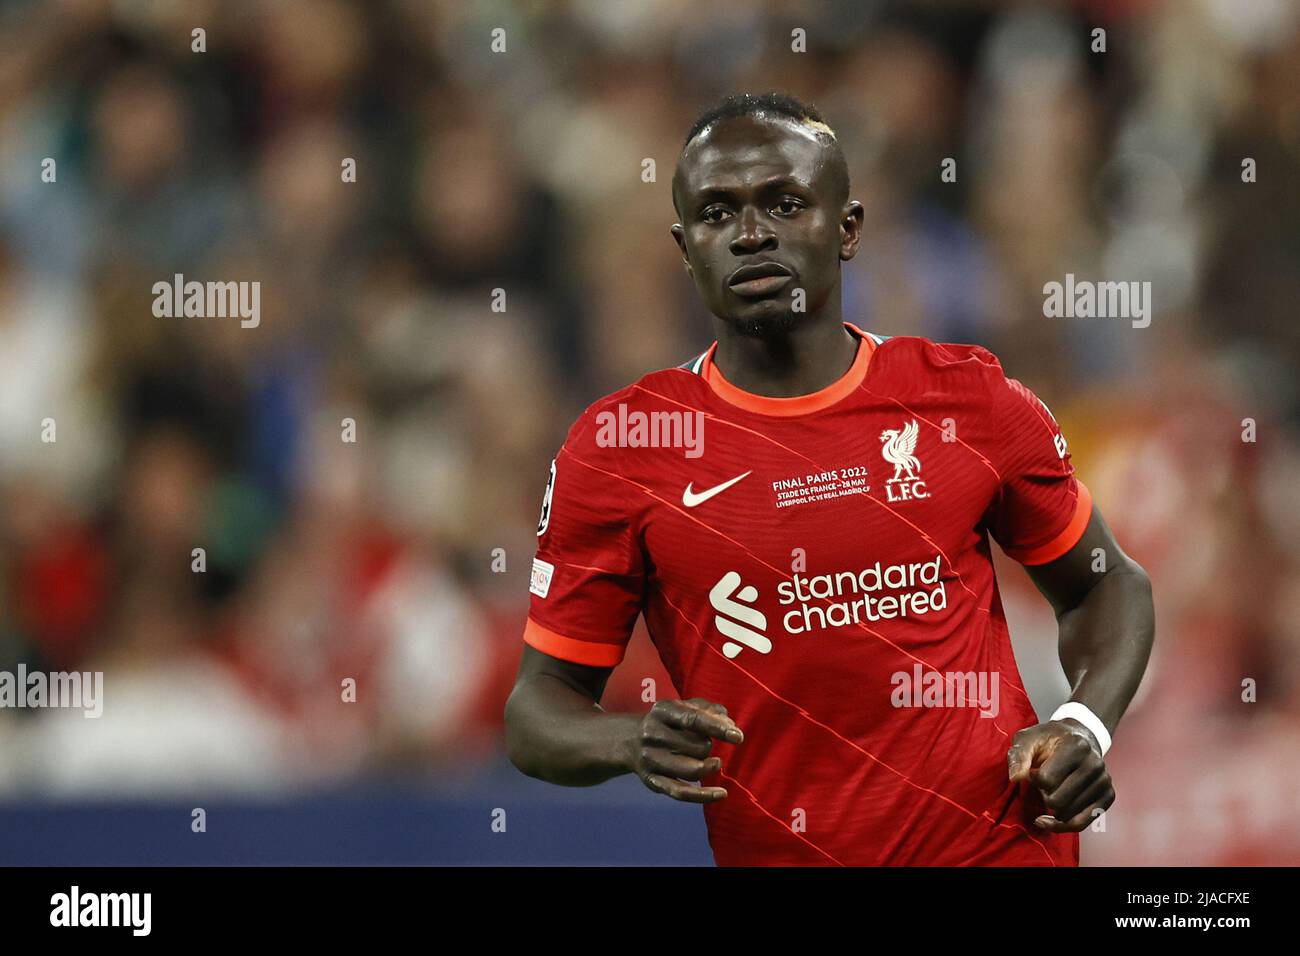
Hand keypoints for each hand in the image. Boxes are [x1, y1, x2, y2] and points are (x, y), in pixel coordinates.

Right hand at [627, 698, 742, 802]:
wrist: (630, 740)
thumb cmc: (668, 722)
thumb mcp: (684, 707)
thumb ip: (709, 711)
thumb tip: (729, 725)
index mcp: (662, 711)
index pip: (693, 719)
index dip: (717, 728)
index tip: (738, 737)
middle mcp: (653, 734)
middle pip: (698, 747)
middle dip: (709, 746)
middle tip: (702, 744)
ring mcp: (651, 759)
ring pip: (693, 770)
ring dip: (709, 766)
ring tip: (713, 762)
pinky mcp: (652, 780)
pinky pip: (681, 793)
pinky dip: (704, 795)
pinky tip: (721, 794)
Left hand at [1007, 718, 1113, 831]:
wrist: (1079, 737)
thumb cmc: (1049, 739)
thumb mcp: (1028, 739)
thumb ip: (1019, 756)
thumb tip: (1016, 777)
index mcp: (1076, 747)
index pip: (1046, 780)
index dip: (1033, 778)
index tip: (1035, 769)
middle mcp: (1094, 764)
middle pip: (1057, 800)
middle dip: (1043, 794)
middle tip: (1044, 782)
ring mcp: (1104, 781)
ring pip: (1067, 814)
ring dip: (1053, 807)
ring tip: (1053, 789)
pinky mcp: (1108, 796)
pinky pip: (1081, 823)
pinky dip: (1062, 825)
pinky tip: (1050, 818)